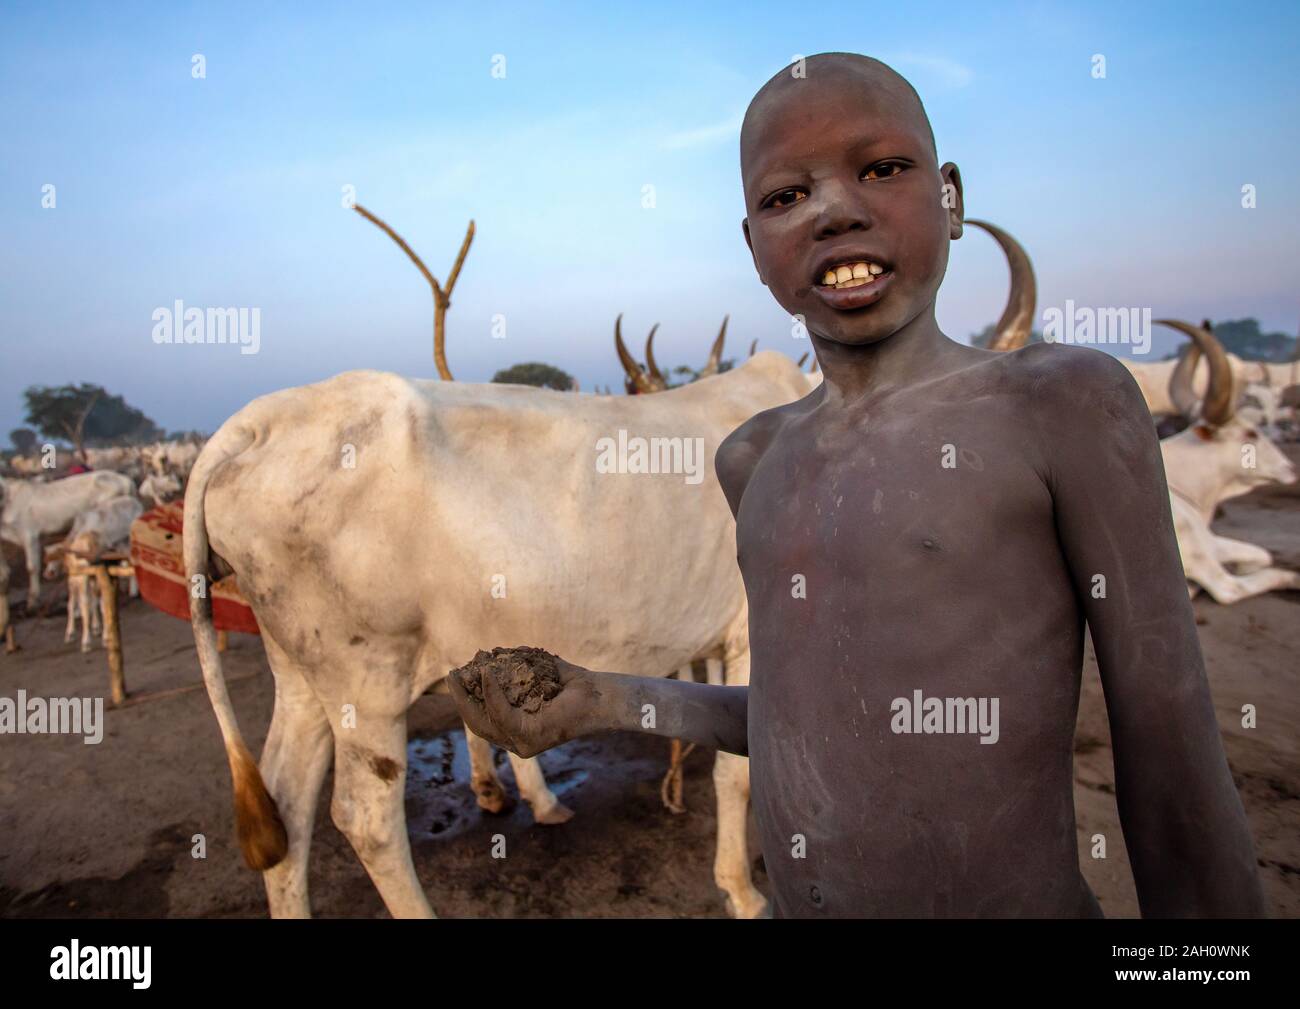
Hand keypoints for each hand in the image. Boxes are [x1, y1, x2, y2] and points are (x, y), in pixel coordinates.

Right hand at [447, 648, 601, 757]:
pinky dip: (491, 691)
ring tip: (462, 671)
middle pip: (477, 723)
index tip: (458, 674)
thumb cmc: (573, 685)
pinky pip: (501, 713)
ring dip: (468, 695)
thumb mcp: (538, 673)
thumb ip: (515, 668)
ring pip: (483, 721)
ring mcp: (522, 745)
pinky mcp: (529, 738)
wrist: (600, 697)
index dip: (465, 698)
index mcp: (517, 731)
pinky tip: (486, 672)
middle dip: (459, 699)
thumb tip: (494, 652)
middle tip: (451, 674)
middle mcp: (517, 743)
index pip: (482, 719)